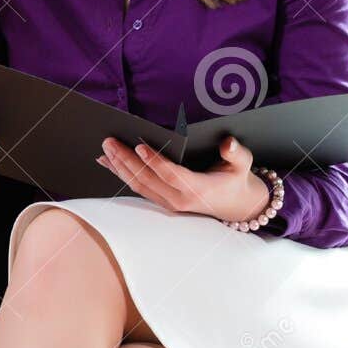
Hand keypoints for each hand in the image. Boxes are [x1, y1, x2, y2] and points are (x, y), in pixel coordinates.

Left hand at [97, 135, 270, 223]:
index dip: (154, 161)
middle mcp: (180, 199)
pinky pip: (139, 188)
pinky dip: (122, 175)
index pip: (171, 174)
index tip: (138, 145)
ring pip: (139, 186)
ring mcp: (169, 203)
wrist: (237, 206)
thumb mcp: (243, 165)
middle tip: (110, 141)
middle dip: (126, 160)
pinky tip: (108, 163)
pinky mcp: (163, 202)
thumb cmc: (236, 179)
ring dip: (120, 167)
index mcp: (198, 189)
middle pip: (147, 180)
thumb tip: (228, 143)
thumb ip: (236, 153)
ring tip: (105, 149)